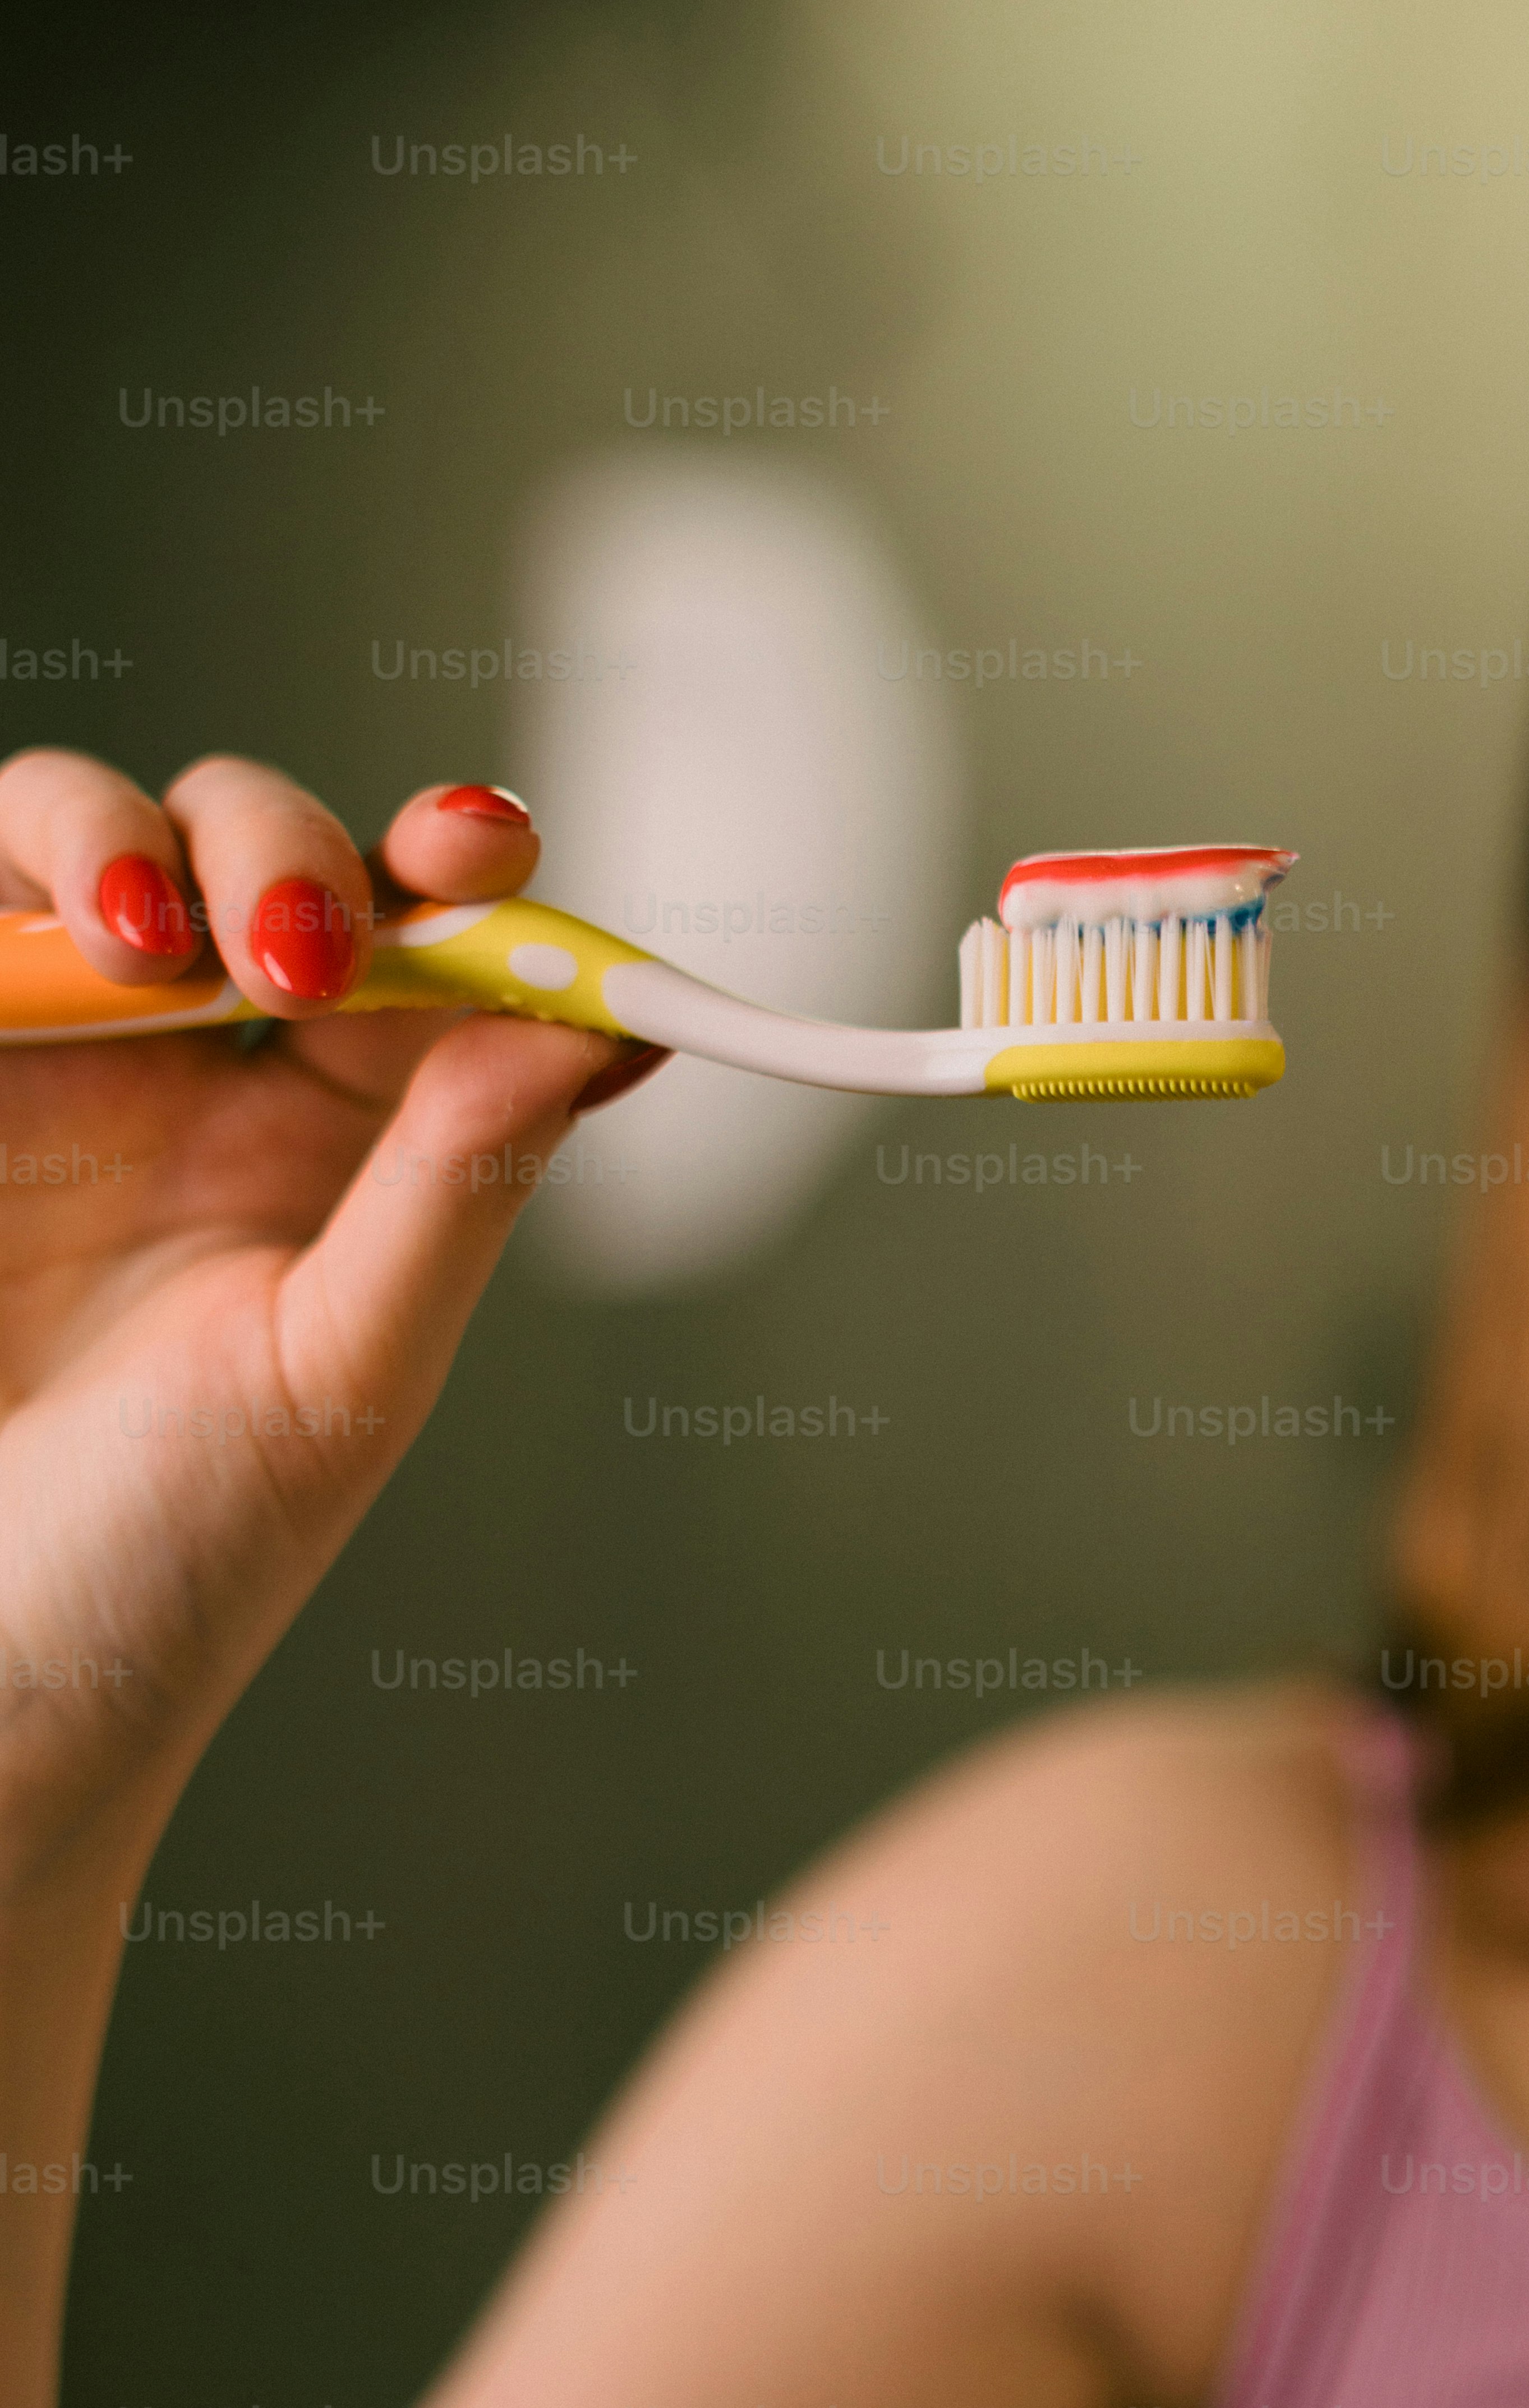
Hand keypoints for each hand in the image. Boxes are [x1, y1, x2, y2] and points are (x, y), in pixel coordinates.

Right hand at [0, 750, 658, 1898]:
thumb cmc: (164, 1572)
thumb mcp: (341, 1377)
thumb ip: (454, 1186)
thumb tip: (591, 1023)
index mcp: (326, 1140)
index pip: (414, 943)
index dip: (456, 868)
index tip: (482, 851)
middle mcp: (189, 1079)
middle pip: (248, 844)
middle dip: (281, 843)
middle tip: (293, 949)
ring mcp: (45, 1070)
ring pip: (79, 835)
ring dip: (115, 835)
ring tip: (148, 942)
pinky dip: (14, 897)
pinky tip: (52, 951)